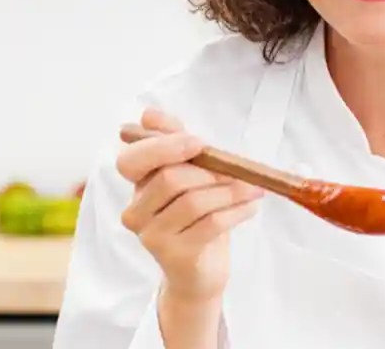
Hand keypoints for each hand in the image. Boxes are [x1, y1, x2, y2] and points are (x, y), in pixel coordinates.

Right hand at [116, 107, 262, 304]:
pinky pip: (210, 224)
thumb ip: (174, 141)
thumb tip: (149, 113)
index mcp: (136, 186)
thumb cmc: (196, 216)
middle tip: (240, 171)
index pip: (131, 161)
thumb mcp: (189, 174)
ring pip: (194, 201)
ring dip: (231, 191)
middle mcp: (135, 211)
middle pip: (170, 179)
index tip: (198, 142)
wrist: (200, 271)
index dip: (162, 147)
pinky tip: (251, 207)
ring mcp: (151, 236)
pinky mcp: (173, 256)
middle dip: (211, 171)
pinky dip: (237, 211)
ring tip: (253, 189)